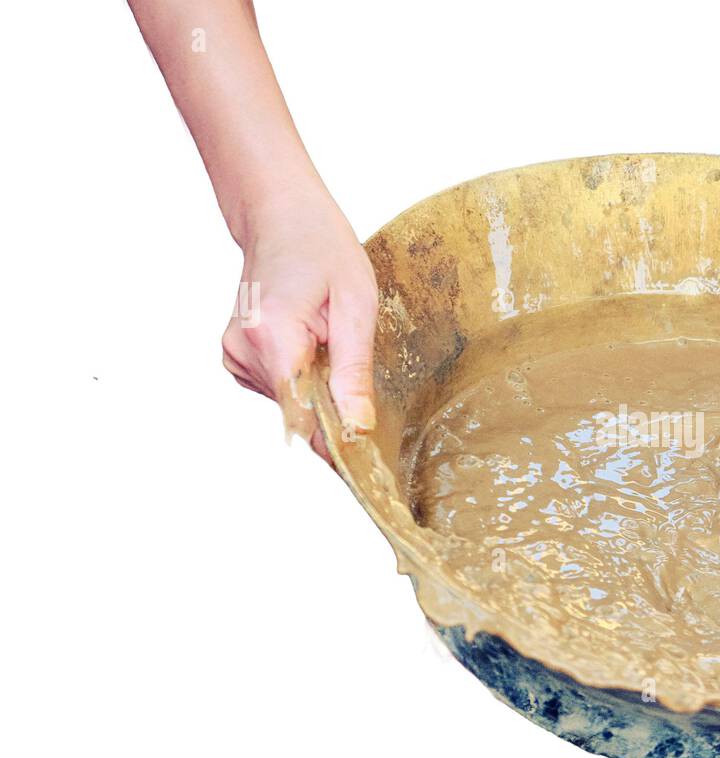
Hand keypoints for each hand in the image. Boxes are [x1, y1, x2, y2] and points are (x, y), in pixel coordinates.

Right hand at [221, 189, 377, 459]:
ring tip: (324, 336)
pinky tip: (307, 340)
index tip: (361, 456)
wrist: (281, 214)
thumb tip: (356, 426)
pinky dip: (300, 374)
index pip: (301, 414)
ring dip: (315, 384)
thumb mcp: (356, 306)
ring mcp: (233, 354)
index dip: (333, 438)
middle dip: (330, 401)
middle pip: (297, 410)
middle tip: (348, 358)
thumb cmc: (322, 248)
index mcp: (271, 335)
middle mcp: (242, 349)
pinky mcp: (235, 357)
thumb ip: (353, 371)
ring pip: (289, 400)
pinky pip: (278, 387)